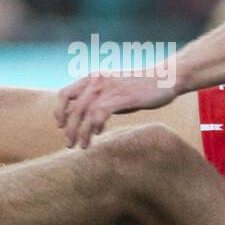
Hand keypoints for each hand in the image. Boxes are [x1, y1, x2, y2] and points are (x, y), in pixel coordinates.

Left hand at [55, 73, 177, 148]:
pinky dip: (95, 126)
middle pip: (72, 107)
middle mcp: (96, 81)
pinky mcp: (120, 97)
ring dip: (81, 133)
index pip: (64, 93)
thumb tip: (85, 120)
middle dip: (69, 128)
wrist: (164, 78)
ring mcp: (108, 88)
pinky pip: (99, 114)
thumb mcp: (114, 91)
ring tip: (82, 146)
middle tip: (69, 144)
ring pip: (84, 113)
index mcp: (92, 78)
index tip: (61, 126)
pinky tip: (98, 134)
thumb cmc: (139, 87)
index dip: (59, 111)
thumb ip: (99, 101)